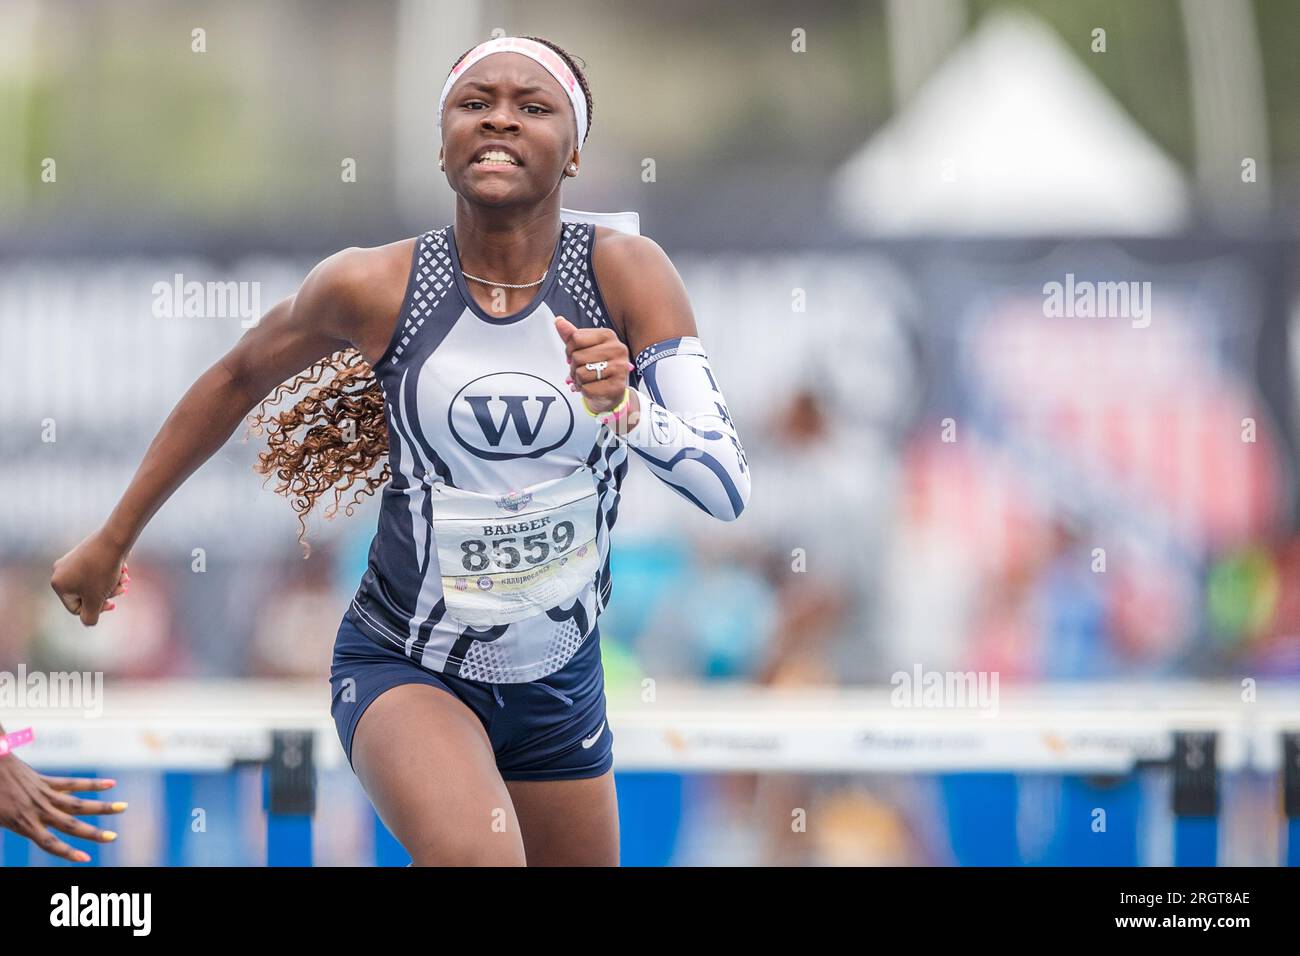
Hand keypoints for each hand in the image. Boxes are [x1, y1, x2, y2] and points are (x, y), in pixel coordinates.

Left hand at [0, 757, 125, 861]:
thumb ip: (13, 825)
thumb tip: (26, 832)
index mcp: (23, 823)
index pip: (50, 843)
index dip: (68, 852)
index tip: (86, 859)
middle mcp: (38, 810)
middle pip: (71, 824)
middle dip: (94, 833)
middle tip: (114, 837)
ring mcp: (44, 795)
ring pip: (78, 804)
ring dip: (103, 807)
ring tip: (123, 807)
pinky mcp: (45, 781)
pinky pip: (72, 783)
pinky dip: (93, 784)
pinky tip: (111, 784)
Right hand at [50, 529, 130, 626]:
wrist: (114, 539)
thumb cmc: (103, 570)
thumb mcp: (96, 599)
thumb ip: (90, 616)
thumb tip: (88, 621)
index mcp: (58, 584)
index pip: (77, 608)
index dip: (97, 608)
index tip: (112, 604)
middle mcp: (60, 571)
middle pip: (87, 594)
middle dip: (107, 594)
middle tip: (124, 589)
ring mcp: (71, 561)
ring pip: (95, 583)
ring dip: (112, 584)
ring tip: (126, 578)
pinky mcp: (84, 553)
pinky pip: (97, 571)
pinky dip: (111, 573)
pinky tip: (124, 570)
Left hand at [553, 316, 637, 418]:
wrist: (611, 391)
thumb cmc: (598, 367)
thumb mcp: (584, 348)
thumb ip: (571, 335)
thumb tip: (559, 321)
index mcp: (608, 335)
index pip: (576, 338)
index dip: (569, 350)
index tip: (576, 356)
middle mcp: (617, 349)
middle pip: (577, 356)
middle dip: (574, 367)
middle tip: (583, 371)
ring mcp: (619, 368)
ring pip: (581, 373)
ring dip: (579, 380)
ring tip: (588, 380)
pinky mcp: (617, 386)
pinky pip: (587, 389)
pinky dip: (585, 391)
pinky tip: (593, 388)